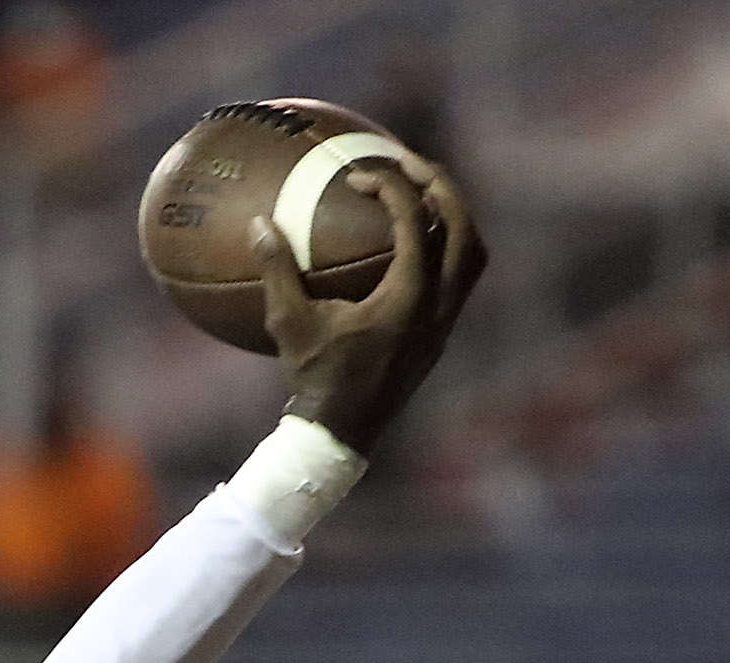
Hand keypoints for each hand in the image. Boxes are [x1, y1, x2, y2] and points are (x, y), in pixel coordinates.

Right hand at [252, 155, 485, 453]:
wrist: (341, 432)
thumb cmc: (313, 378)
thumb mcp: (288, 324)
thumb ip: (277, 272)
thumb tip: (258, 224)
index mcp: (408, 296)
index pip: (415, 221)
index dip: (391, 185)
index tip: (359, 174)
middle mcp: (438, 304)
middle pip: (461, 225)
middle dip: (438, 185)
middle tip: (407, 163)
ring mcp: (446, 319)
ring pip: (472, 250)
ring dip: (454, 216)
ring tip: (424, 195)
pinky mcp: (441, 331)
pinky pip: (461, 275)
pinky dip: (447, 247)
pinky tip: (416, 244)